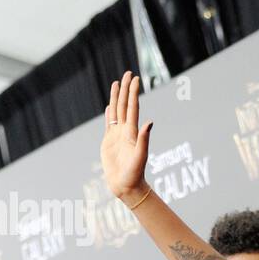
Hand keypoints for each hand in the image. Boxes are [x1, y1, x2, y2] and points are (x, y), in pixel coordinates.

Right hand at [100, 69, 153, 204]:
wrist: (125, 186)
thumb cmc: (134, 174)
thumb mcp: (140, 156)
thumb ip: (144, 139)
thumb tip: (150, 122)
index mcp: (132, 132)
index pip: (132, 108)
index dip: (133, 93)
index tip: (135, 79)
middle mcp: (125, 131)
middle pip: (125, 105)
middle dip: (126, 90)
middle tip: (128, 73)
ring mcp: (117, 135)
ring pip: (116, 112)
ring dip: (117, 98)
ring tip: (117, 83)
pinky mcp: (109, 142)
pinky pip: (109, 124)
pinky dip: (109, 114)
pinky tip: (110, 106)